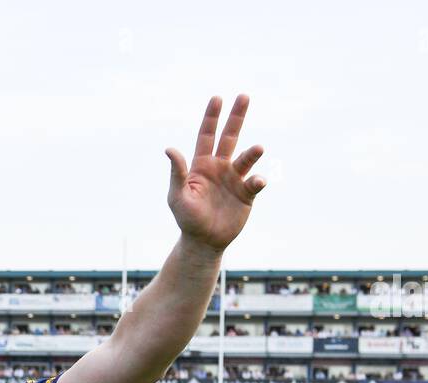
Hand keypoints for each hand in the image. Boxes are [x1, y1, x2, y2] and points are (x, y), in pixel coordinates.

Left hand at [165, 95, 266, 252]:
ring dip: (252, 152)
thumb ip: (177, 173)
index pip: (207, 136)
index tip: (217, 98)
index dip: (211, 117)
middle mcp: (220, 167)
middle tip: (244, 96)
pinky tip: (257, 181)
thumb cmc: (187, 218)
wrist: (204, 242)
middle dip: (236, 117)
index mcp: (202, 165)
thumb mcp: (177, 196)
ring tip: (258, 148)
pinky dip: (258, 180)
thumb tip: (169, 149)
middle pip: (229, 137)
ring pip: (246, 159)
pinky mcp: (247, 194)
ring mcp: (235, 179)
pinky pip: (255, 182)